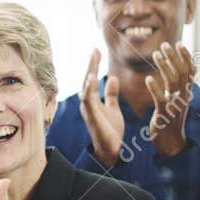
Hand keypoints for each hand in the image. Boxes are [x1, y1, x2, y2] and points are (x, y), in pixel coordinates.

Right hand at [78, 49, 125, 166]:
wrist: (111, 150)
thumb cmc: (110, 131)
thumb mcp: (112, 108)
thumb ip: (111, 94)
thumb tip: (112, 78)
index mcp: (92, 101)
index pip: (92, 79)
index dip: (94, 65)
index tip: (97, 50)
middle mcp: (87, 104)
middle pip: (87, 80)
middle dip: (91, 64)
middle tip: (94, 49)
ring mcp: (88, 110)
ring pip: (86, 87)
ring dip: (89, 72)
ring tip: (93, 58)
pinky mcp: (92, 117)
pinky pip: (89, 100)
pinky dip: (89, 88)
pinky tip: (93, 78)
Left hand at [145, 42, 194, 156]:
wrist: (171, 143)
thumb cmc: (171, 119)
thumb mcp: (177, 100)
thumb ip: (177, 85)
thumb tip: (176, 68)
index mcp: (187, 92)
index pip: (191, 70)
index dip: (187, 56)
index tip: (179, 43)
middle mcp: (184, 97)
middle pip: (183, 72)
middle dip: (174, 57)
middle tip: (164, 45)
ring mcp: (176, 105)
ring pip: (173, 82)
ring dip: (164, 66)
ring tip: (155, 54)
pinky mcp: (165, 114)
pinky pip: (161, 98)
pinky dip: (155, 87)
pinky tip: (148, 78)